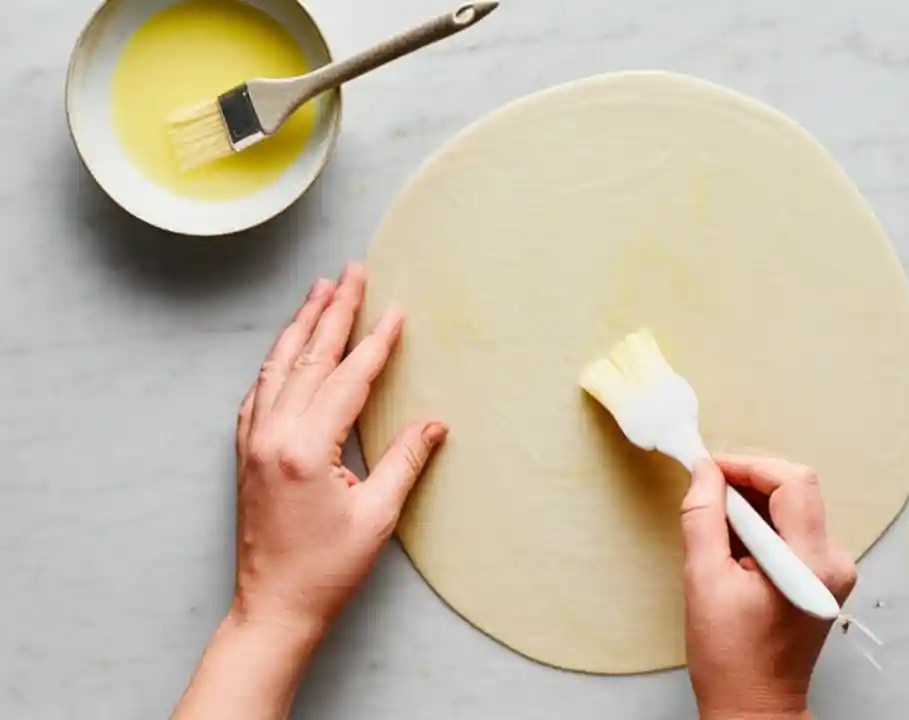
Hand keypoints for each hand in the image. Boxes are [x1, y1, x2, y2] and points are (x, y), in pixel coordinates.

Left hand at [174, 263, 443, 719]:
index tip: (395, 311)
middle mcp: (273, 435)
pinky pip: (259, 391)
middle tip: (351, 272)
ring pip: (278, 366)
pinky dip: (276, 360)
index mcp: (307, 449)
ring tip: (319, 289)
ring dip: (301, 325)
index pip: (347, 379)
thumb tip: (434, 422)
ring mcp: (253, 442)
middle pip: (308, 358)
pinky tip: (285, 347)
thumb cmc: (327, 568)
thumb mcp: (378, 516)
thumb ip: (405, 461)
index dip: (375, 342)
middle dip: (333, 312)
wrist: (273, 607)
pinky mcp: (245, 453)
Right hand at [681, 455, 856, 719]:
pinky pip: (795, 530)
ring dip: (754, 505)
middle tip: (708, 492)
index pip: (793, 482)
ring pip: (795, 508)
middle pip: (797, 490)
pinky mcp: (824, 577)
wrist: (754, 706)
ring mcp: (834, 570)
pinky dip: (764, 525)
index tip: (711, 468)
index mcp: (810, 563)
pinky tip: (735, 544)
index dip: (749, 465)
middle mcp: (834, 562)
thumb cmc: (729, 656)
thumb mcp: (702, 579)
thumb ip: (703, 516)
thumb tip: (703, 470)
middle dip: (749, 482)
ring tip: (717, 525)